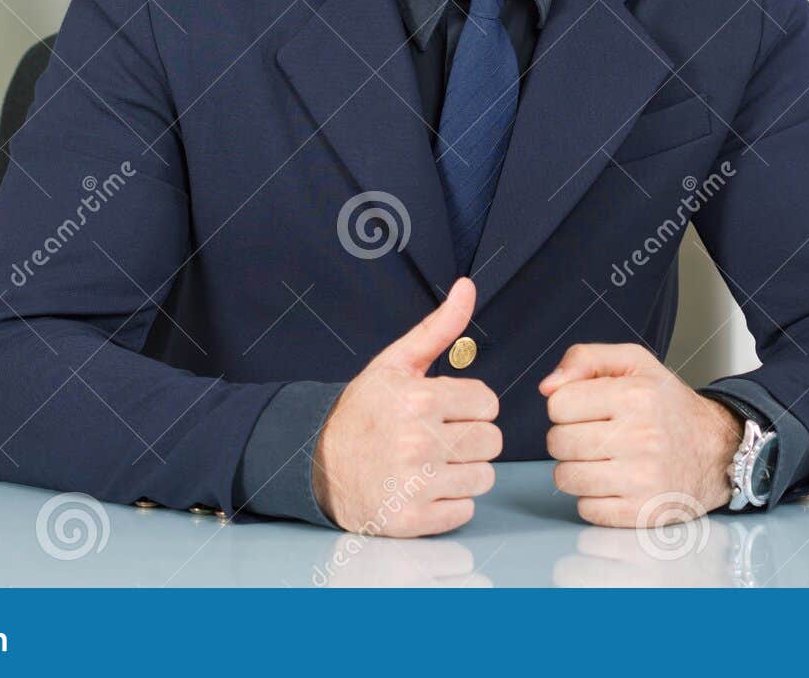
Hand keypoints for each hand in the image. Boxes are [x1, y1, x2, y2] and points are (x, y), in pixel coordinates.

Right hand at [313, 277, 501, 536]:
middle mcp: (418, 443)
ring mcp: (415, 485)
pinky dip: (450, 503)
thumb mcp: (396, 363)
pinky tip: (425, 488)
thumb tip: (467, 287)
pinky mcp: (412, 521)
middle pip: (491, 442)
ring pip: (483, 478)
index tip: (445, 408)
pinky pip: (465, 511)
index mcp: (418, 400)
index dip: (470, 405)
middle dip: (471, 437)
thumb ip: (439, 328)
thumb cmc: (364, 410)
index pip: (489, 404)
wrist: (317, 462)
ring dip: (464, 471)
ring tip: (432, 462)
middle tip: (439, 436)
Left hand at [539, 343, 742, 527]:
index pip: (558, 404)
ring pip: (566, 478)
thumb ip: (585, 359)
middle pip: (557, 442)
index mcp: (636, 395)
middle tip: (596, 434)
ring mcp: (643, 479)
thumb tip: (546, 387)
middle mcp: (641, 437)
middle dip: (568, 437)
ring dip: (576, 468)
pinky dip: (593, 497)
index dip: (567, 406)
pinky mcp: (643, 512)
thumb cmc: (669, 406)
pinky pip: (586, 509)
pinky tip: (615, 483)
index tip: (588, 408)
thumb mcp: (634, 363)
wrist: (718, 450)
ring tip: (604, 458)